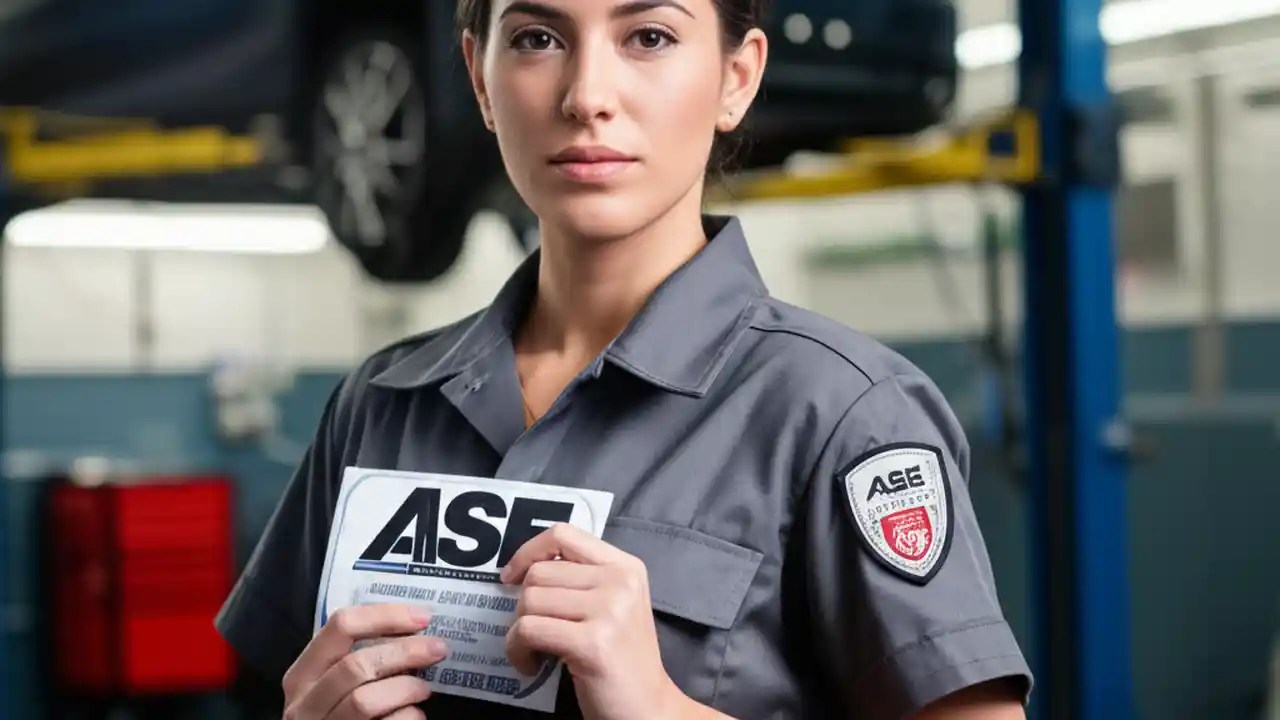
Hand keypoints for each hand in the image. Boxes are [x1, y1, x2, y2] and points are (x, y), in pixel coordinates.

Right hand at [282, 603, 448, 719]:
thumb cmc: (338, 712)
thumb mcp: (334, 683)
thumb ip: (360, 659)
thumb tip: (412, 631)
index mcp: (302, 674)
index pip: (341, 626)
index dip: (385, 616)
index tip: (422, 617)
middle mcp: (304, 703)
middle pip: (356, 665)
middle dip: (405, 652)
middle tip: (438, 649)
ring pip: (365, 700)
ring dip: (405, 688)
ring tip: (424, 689)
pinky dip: (407, 716)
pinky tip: (414, 714)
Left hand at [500, 523, 689, 719]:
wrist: (649, 708)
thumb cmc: (622, 660)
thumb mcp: (613, 606)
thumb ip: (581, 580)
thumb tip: (524, 568)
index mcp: (625, 566)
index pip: (563, 534)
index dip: (529, 552)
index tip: (513, 577)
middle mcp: (620, 581)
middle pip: (540, 572)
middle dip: (522, 605)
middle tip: (534, 632)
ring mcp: (609, 610)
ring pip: (529, 600)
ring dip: (517, 631)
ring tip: (533, 651)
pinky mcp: (592, 642)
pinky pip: (528, 631)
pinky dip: (518, 650)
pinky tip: (531, 665)